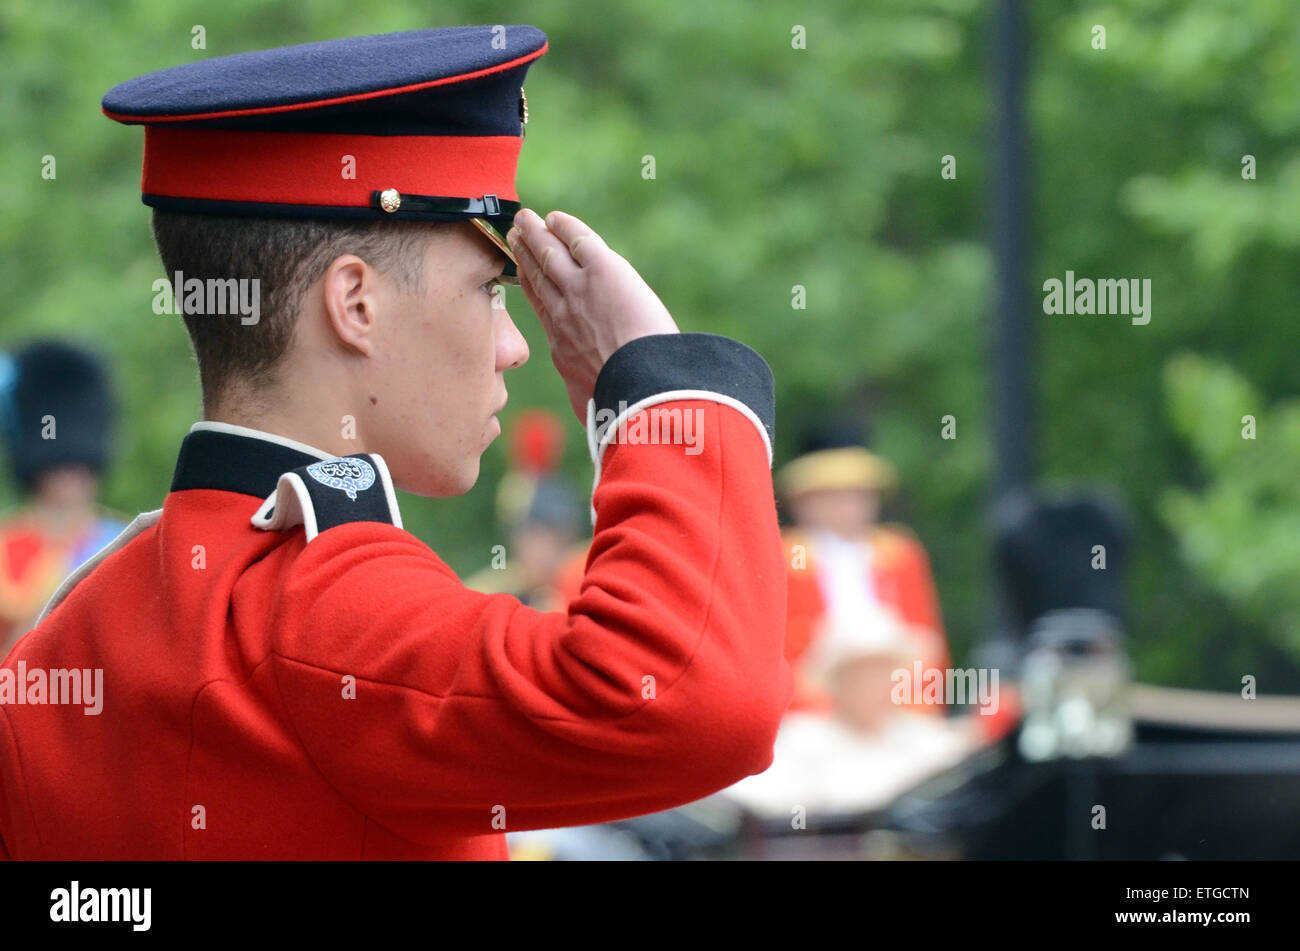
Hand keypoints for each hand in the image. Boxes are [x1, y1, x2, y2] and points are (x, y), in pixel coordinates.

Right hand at [507, 208, 678, 421]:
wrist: (640, 392)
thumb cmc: (622, 408)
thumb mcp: (594, 409)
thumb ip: (589, 402)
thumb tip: (592, 418)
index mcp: (563, 349)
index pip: (543, 308)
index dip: (530, 285)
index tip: (520, 270)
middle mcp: (563, 317)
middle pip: (538, 278)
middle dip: (525, 254)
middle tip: (514, 235)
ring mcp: (579, 292)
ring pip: (550, 256)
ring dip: (536, 235)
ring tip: (525, 219)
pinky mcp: (603, 272)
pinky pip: (579, 242)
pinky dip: (566, 228)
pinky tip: (556, 218)